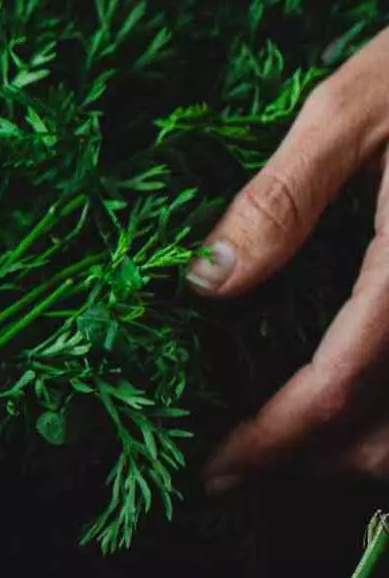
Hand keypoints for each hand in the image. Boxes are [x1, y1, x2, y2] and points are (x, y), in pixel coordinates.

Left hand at [189, 26, 388, 486]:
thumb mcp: (354, 106)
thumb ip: (282, 197)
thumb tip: (208, 281)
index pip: (335, 389)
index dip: (267, 444)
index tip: (210, 470)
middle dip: (319, 466)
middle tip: (245, 456)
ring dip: (369, 454)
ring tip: (296, 437)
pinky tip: (358, 399)